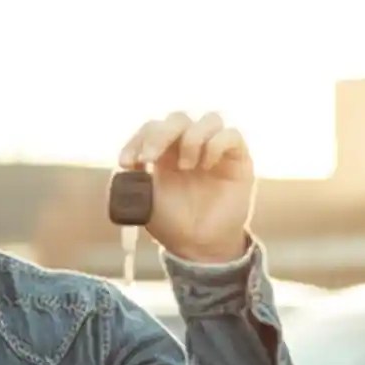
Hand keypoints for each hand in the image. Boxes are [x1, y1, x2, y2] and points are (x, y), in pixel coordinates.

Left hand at [118, 112, 254, 262]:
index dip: (137, 140)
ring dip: (191, 138)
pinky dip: (216, 145)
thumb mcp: (144, 201)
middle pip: (178, 118)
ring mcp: (215, 150)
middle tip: (150, 158)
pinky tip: (206, 166)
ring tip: (185, 166)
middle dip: (160, 134)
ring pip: (209, 119)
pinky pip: (231, 135)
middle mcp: (191, 145)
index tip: (126, 163)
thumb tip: (127, 164)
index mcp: (166, 151)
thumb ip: (133, 181)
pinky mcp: (238, 158)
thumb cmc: (172, 223)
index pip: (152, 128)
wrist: (199, 245)